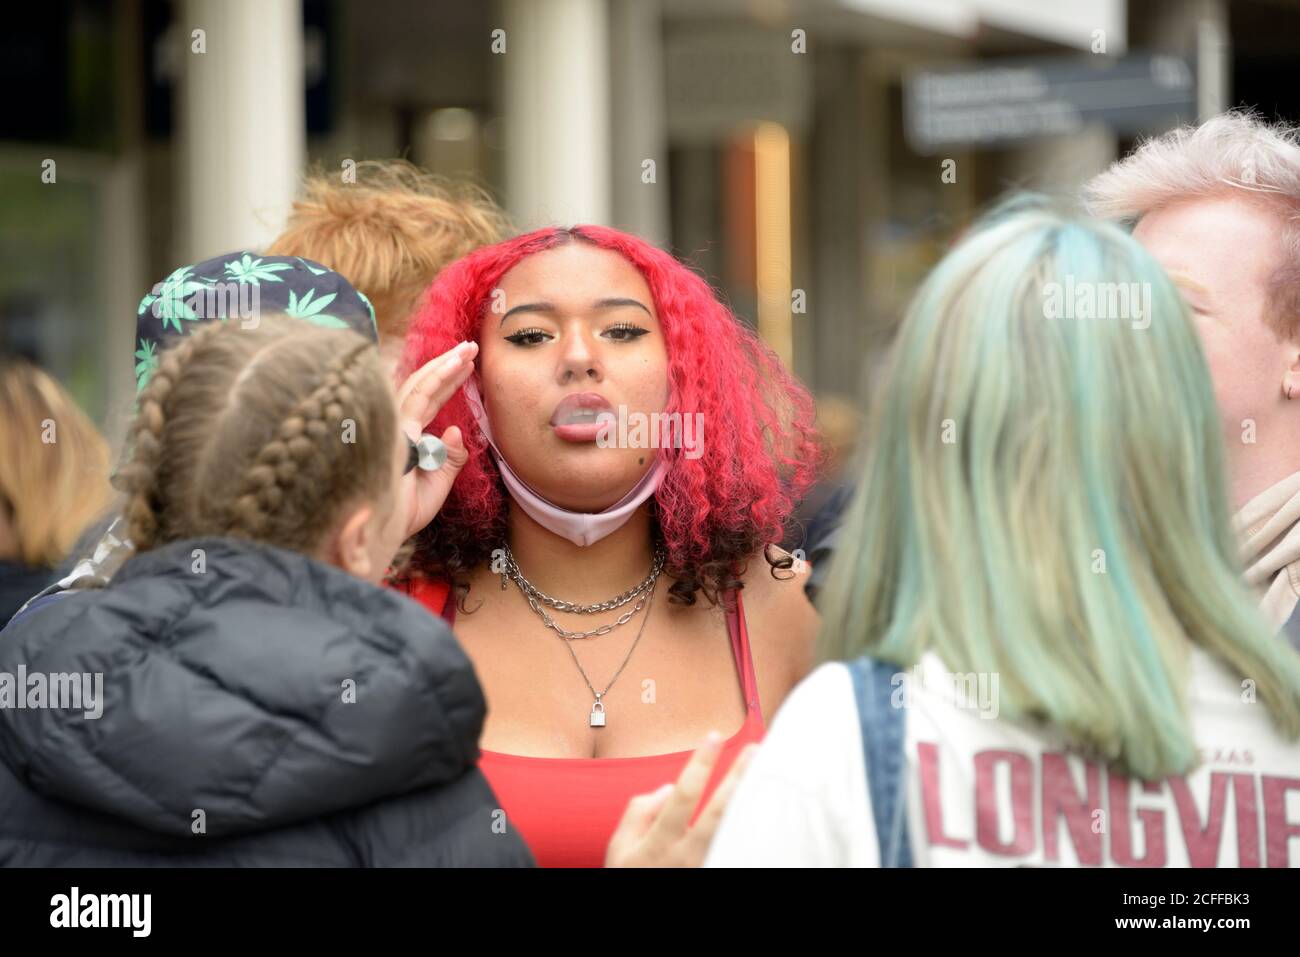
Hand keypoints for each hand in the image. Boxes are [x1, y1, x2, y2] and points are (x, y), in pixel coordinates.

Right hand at [396, 341, 477, 537]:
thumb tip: (457, 430)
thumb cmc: (402, 513)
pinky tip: (454, 367)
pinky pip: (417, 400)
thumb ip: (450, 460)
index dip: (446, 382)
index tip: (466, 365)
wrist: (379, 535)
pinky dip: (436, 381)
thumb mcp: (438, 485)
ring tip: (468, 350)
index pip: (426, 402)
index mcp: (407, 438)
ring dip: (444, 366)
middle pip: (422, 387)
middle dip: (447, 366)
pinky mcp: (394, 432)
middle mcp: (397, 428)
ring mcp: (393, 428)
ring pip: (418, 387)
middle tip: (471, 347)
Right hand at [604, 733, 758, 867]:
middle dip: (738, 777)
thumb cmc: (628, 877)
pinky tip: (765, 813)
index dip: (701, 762)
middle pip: (720, 811)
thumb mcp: (619, 846)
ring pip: (734, 831)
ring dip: (751, 802)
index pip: (684, 794)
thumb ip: (639, 811)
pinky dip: (750, 830)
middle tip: (756, 750)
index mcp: (660, 841)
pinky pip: (735, 850)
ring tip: (768, 777)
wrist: (635, 918)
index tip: (714, 736)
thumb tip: (669, 786)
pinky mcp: (715, 872)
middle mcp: (686, 855)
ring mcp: (704, 868)